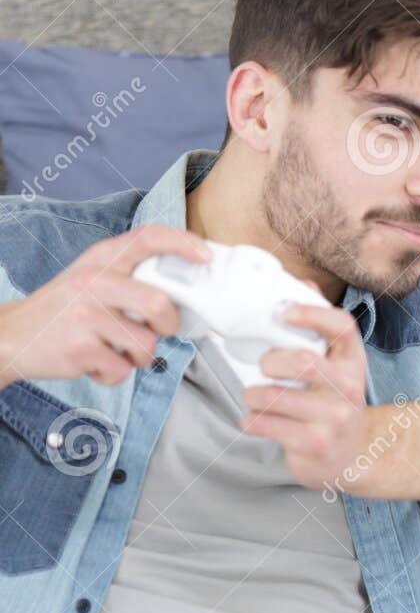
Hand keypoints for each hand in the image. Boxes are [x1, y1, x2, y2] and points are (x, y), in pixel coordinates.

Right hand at [0, 225, 210, 388]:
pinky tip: (94, 364)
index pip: (148, 237)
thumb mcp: (90, 278)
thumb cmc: (63, 311)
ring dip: (138, 357)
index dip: (183, 243)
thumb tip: (181, 293)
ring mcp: (86, 315)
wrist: (12, 336)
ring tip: (114, 350)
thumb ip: (128, 277)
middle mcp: (93, 281)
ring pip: (145, 345)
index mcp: (101, 259)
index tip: (206, 256)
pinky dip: (114, 375)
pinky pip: (122, 371)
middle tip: (161, 331)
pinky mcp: (80, 348)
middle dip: (169, 326)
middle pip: (159, 304)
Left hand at [239, 300, 368, 490]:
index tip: (285, 311)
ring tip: (254, 397)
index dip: (313, 313)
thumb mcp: (336, 367)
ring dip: (253, 394)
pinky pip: (265, 424)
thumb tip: (303, 284)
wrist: (352, 457)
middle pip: (303, 362)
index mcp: (352, 363)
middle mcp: (348, 390)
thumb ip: (319, 329)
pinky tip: (255, 420)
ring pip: (275, 397)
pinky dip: (250, 420)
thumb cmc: (333, 404)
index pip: (342, 327)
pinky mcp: (313, 445)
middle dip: (271, 361)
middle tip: (264, 366)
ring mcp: (333, 420)